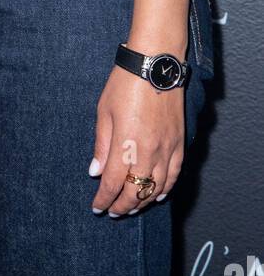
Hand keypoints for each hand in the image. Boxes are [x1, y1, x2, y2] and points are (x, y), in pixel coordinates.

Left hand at [90, 65, 185, 215]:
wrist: (155, 65)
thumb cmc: (125, 83)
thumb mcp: (104, 112)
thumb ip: (101, 145)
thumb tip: (96, 171)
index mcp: (125, 143)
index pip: (113, 182)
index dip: (104, 198)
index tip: (97, 206)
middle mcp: (148, 151)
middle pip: (136, 190)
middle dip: (122, 205)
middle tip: (112, 210)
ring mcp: (167, 149)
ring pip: (156, 187)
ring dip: (142, 201)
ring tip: (130, 206)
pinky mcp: (179, 143)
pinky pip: (174, 174)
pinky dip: (165, 189)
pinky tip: (157, 195)